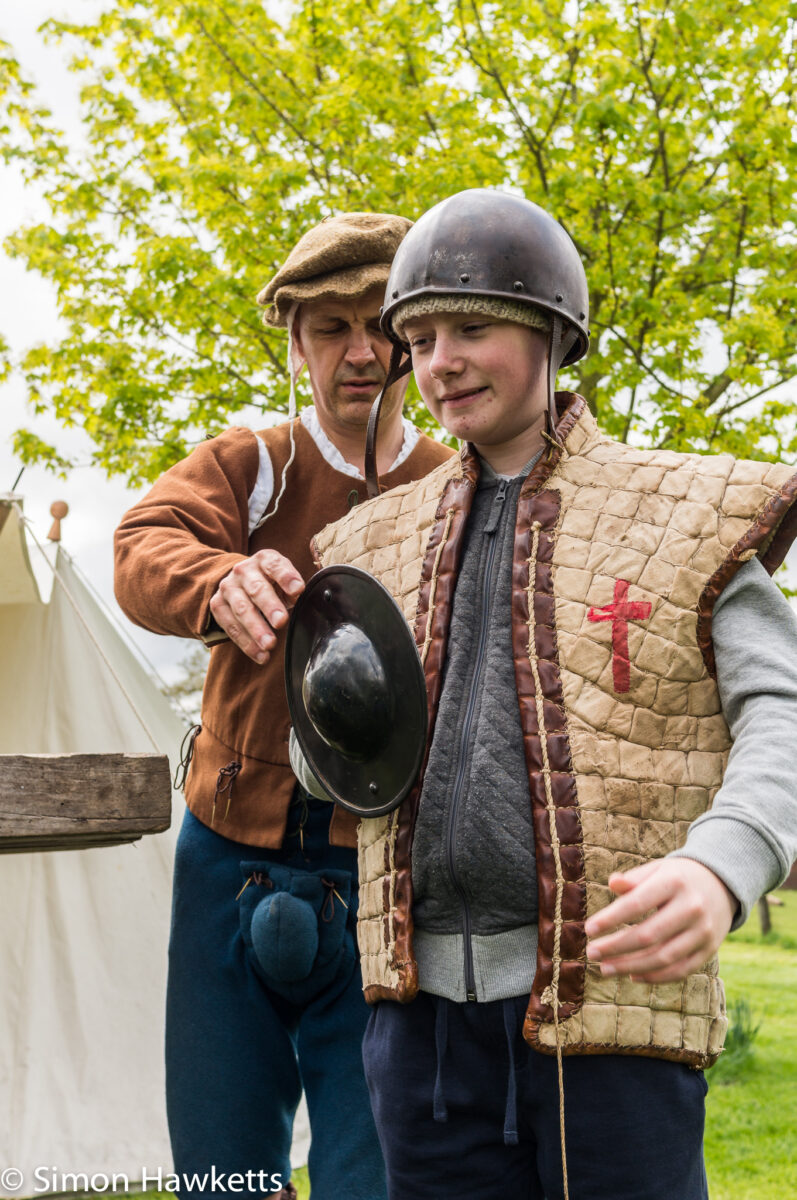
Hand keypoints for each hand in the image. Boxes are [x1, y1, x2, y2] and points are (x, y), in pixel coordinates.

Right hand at [209, 549, 304, 663]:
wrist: (240, 585)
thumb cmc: (272, 585)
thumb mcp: (284, 581)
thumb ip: (294, 589)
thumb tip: (299, 598)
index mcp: (264, 560)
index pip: (275, 565)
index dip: (287, 576)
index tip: (299, 589)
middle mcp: (243, 571)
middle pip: (257, 589)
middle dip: (269, 606)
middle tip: (281, 622)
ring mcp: (228, 587)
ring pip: (242, 609)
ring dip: (256, 629)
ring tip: (270, 645)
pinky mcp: (217, 605)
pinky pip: (231, 626)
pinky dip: (247, 643)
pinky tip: (260, 655)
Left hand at [584, 858, 736, 983]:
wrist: (721, 885)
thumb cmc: (677, 877)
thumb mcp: (657, 869)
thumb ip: (634, 878)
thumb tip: (613, 883)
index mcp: (674, 882)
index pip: (637, 904)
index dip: (611, 919)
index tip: (588, 930)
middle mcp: (692, 908)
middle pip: (648, 935)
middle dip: (616, 947)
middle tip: (592, 953)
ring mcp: (703, 932)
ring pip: (663, 958)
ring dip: (631, 967)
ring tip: (605, 968)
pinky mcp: (708, 950)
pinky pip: (680, 970)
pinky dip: (655, 977)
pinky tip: (632, 976)